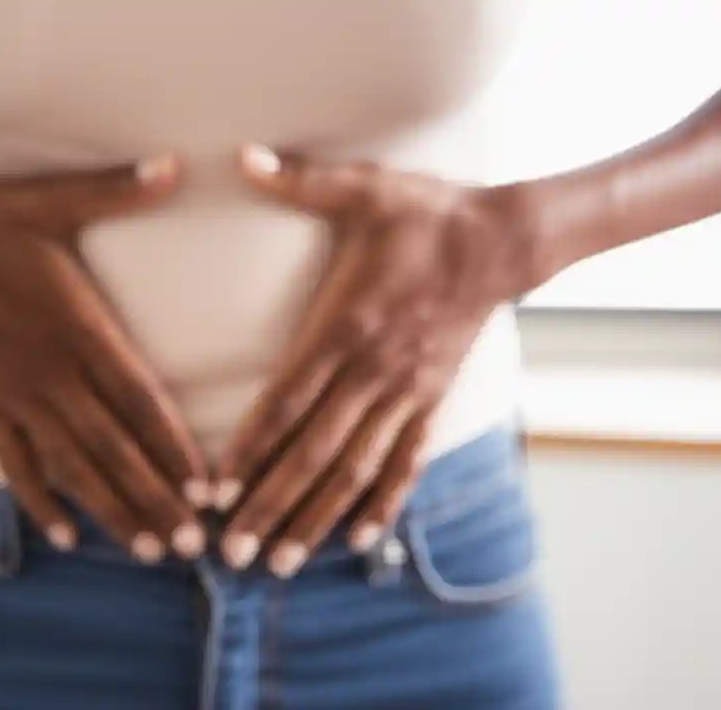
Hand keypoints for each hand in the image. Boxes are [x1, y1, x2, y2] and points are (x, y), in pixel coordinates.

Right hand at [0, 156, 210, 562]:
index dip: (173, 447)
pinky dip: (40, 502)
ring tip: (149, 553)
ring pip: (72, 467)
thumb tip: (178, 166)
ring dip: (113, 512)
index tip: (206, 488)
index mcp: (77, 327)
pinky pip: (16, 463)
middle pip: (113, 449)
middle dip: (155, 500)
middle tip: (193, 545)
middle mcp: (51, 374)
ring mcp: (16, 396)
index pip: (138, 399)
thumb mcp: (51, 199)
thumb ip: (118, 191)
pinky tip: (65, 536)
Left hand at [215, 145, 555, 576]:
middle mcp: (374, 371)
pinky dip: (382, 502)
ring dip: (316, 518)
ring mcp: (406, 393)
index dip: (251, 450)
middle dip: (271, 505)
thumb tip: (242, 157)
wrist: (503, 240)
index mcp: (347, 326)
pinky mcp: (430, 401)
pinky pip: (404, 461)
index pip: (288, 401)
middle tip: (232, 552)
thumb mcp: (365, 187)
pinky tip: (359, 540)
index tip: (217, 493)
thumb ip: (301, 180)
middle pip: (315, 452)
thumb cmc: (425, 214)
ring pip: (355, 470)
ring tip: (280, 562)